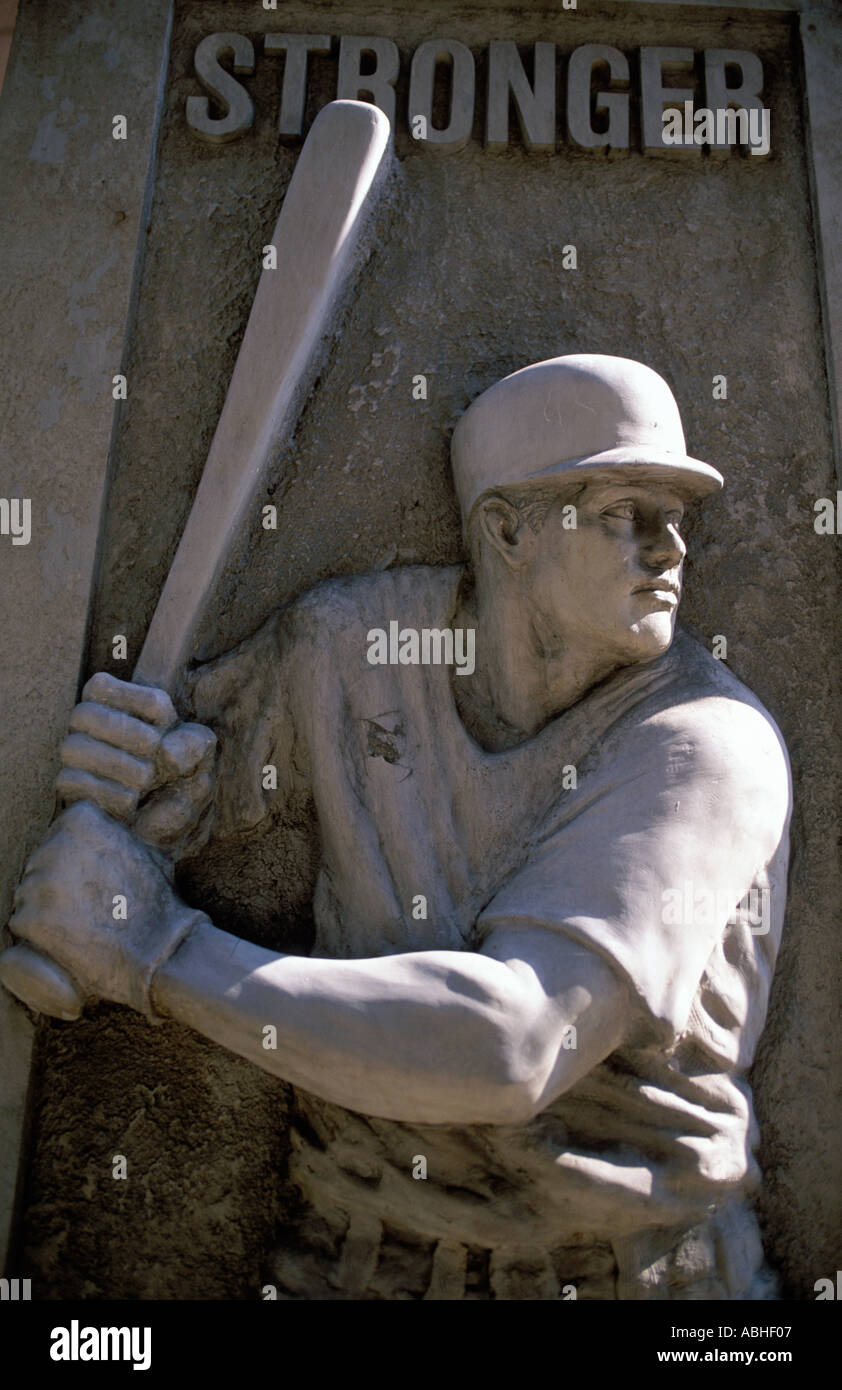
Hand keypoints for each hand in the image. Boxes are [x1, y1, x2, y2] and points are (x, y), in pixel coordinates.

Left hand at [8, 802, 206, 1016]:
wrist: (159, 952)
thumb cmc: (155, 902)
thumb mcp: (145, 848)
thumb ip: (112, 831)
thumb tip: (105, 821)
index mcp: (81, 820)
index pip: (59, 832)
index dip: (75, 856)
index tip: (96, 874)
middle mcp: (55, 845)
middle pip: (38, 863)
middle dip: (56, 883)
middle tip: (90, 904)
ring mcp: (40, 883)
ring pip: (27, 893)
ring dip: (45, 909)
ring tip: (82, 923)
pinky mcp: (30, 919)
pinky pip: (22, 922)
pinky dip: (39, 934)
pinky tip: (70, 939)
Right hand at [57, 672, 216, 858]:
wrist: (167, 832)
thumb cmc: (179, 784)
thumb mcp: (200, 759)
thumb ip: (194, 744)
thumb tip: (167, 751)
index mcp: (117, 705)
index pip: (102, 686)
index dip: (138, 700)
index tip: (167, 721)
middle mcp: (89, 727)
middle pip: (83, 714)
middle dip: (126, 733)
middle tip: (154, 753)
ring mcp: (75, 757)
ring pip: (73, 748)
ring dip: (117, 764)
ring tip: (146, 781)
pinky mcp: (69, 788)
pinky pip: (71, 782)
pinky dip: (108, 793)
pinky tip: (131, 803)